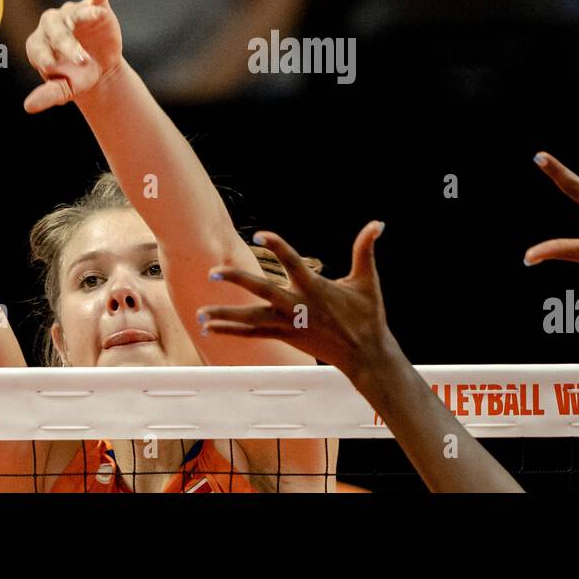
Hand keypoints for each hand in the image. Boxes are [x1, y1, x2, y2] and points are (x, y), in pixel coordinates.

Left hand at [23, 0, 123, 112]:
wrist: (99, 68)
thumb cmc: (76, 78)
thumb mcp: (65, 89)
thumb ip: (48, 95)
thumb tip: (28, 107)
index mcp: (39, 43)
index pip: (38, 48)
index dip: (45, 58)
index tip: (53, 69)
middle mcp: (52, 24)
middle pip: (57, 30)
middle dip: (68, 44)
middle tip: (83, 61)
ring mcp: (73, 14)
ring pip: (77, 12)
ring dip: (87, 15)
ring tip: (96, 16)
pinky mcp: (94, 6)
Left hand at [197, 223, 394, 382]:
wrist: (366, 355)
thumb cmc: (368, 316)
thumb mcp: (368, 280)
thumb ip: (365, 249)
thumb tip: (378, 223)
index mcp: (315, 288)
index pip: (292, 262)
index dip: (277, 247)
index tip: (260, 235)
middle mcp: (298, 306)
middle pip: (261, 291)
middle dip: (237, 281)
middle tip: (212, 272)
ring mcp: (289, 324)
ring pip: (251, 319)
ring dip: (225, 316)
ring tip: (200, 314)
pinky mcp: (285, 337)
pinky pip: (253, 334)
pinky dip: (231, 330)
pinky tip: (210, 328)